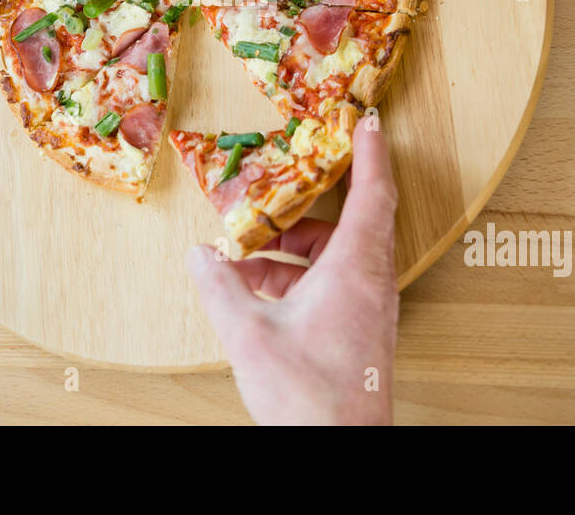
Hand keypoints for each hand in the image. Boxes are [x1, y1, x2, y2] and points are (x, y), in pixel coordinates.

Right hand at [187, 118, 399, 424]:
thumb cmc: (310, 399)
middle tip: (277, 190)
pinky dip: (297, 279)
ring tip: (246, 256)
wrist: (338, 452)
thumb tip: (201, 256)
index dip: (370, 153)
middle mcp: (371, 284)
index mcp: (356, 270)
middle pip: (349, 223)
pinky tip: (255, 292)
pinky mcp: (359, 333)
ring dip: (293, 251)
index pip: (373, 194)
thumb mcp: (248, 334)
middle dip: (306, 206)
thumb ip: (221, 287)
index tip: (366, 121)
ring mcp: (369, 310)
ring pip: (335, 258)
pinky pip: (332, 287)